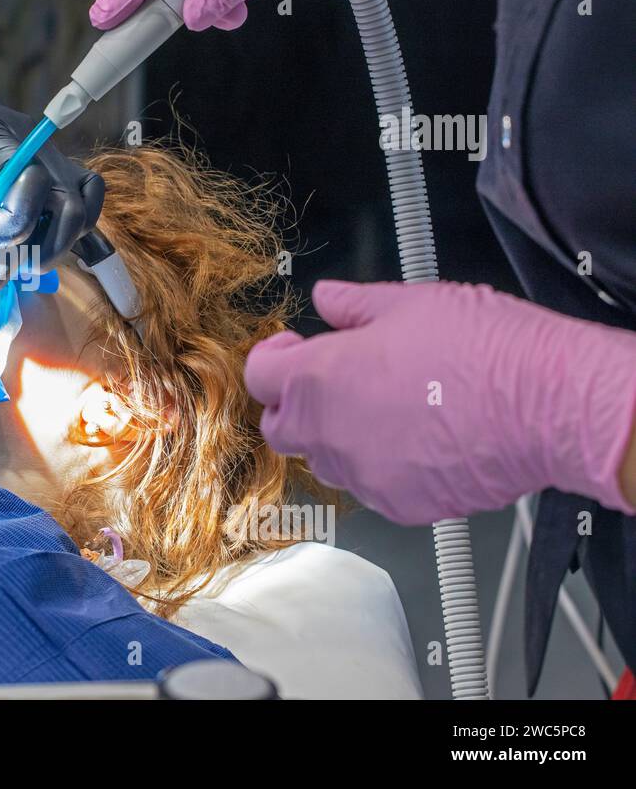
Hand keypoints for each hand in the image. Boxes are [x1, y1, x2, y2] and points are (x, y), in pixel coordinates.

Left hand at [0, 66, 104, 306]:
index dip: (8, 227)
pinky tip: (37, 250)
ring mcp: (50, 159)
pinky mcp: (53, 172)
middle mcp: (37, 148)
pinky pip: (84, 202)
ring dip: (56, 246)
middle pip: (67, 204)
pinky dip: (69, 231)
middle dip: (38, 249)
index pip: (30, 185)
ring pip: (82, 209)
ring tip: (18, 266)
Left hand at [244, 280, 635, 524]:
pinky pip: (374, 487)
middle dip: (296, 405)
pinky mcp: (400, 505)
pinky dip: (384, 468)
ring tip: (384, 410)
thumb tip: (328, 300)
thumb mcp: (408, 302)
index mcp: (318, 379)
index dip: (275, 357)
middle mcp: (329, 433)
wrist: (547, 404)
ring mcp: (363, 475)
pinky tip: (418, 441)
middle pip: (281, 427)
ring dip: (339, 438)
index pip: (259, 375)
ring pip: (327, 462)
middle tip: (331, 383)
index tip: (294, 349)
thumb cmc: (484, 349)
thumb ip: (354, 304)